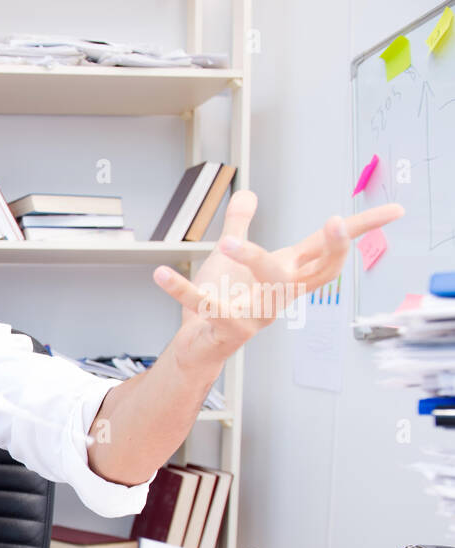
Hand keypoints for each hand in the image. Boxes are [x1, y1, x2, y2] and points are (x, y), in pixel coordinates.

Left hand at [151, 190, 403, 374]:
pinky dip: (181, 289)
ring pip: (270, 287)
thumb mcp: (231, 258)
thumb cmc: (221, 301)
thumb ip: (240, 224)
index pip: (329, 252)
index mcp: (285, 275)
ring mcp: (255, 315)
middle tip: (335, 222)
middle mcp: (278, 296)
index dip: (362, 232)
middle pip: (318, 273)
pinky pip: (205, 305)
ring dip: (252, 259)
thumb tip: (249, 192)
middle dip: (331, 250)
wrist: (195, 347)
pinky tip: (160, 272)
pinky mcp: (224, 329)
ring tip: (226, 241)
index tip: (395, 211)